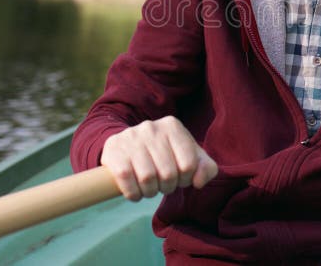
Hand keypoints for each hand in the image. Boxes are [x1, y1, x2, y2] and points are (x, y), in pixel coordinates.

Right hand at [101, 116, 218, 200]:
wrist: (126, 146)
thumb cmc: (164, 155)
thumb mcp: (189, 156)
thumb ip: (206, 168)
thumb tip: (199, 182)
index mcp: (173, 126)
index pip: (189, 165)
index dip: (186, 180)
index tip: (179, 178)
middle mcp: (151, 127)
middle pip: (168, 174)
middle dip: (167, 187)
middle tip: (162, 185)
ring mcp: (131, 137)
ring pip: (147, 178)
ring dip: (150, 192)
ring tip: (149, 188)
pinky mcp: (113, 149)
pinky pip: (126, 179)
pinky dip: (133, 193)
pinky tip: (135, 191)